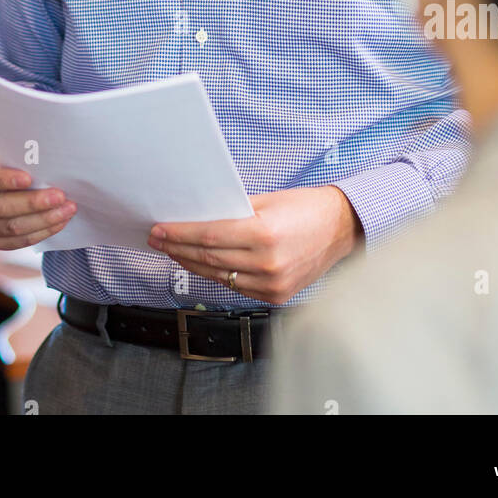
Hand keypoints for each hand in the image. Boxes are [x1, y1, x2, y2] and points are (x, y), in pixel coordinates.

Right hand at [0, 149, 77, 249]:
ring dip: (43, 220)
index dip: (3, 180)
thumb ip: (19, 156)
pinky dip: (41, 232)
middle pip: (0, 207)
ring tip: (67, 209)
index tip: (28, 178)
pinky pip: (17, 241)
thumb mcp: (9, 151)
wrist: (0, 178)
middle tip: (60, 196)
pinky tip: (59, 222)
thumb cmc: (9, 160)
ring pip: (11, 228)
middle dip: (33, 203)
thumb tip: (47, 162)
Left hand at [147, 185, 361, 304]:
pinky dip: (218, 274)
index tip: (158, 230)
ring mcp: (272, 284)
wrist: (340, 229)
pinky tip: (203, 265)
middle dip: (178, 248)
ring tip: (173, 251)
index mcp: (264, 233)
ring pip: (219, 275)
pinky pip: (237, 286)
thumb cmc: (304, 207)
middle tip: (157, 239)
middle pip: (209, 258)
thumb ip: (233, 211)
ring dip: (192, 263)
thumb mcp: (267, 200)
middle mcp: (267, 263)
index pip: (209, 237)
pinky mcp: (276, 297)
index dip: (179, 234)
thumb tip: (197, 217)